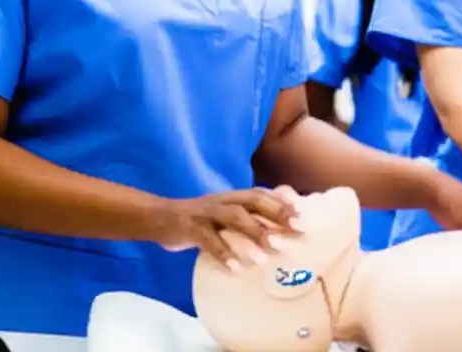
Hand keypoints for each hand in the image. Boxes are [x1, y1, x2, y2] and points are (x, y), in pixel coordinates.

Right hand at [152, 187, 301, 270]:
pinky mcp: (191, 228)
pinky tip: (235, 267)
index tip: (302, 214)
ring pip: (233, 217)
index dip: (282, 201)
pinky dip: (223, 253)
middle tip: (295, 229)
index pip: (262, 194)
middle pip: (253, 201)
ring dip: (253, 233)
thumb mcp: (224, 215)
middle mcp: (222, 201)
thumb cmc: (200, 220)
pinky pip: (208, 240)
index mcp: (233, 197)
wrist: (160, 218)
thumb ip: (246, 219)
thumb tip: (279, 233)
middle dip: (276, 213)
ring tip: (269, 252)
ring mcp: (206, 213)